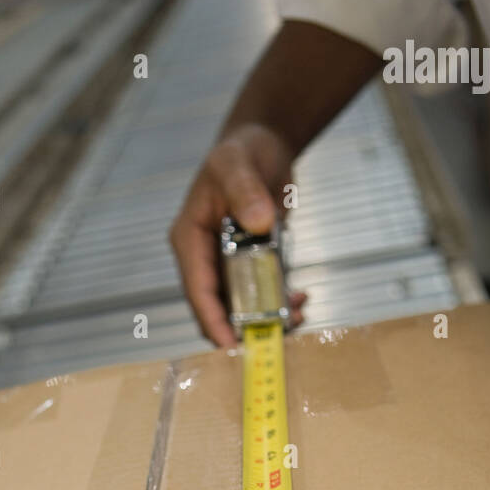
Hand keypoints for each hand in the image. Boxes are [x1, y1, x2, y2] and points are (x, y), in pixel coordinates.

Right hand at [169, 122, 304, 346]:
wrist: (263, 145)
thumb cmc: (242, 150)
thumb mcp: (238, 164)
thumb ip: (245, 190)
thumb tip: (257, 221)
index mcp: (189, 238)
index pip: (197, 289)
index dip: (213, 320)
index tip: (232, 343)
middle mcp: (203, 258)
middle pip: (216, 306)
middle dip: (243, 325)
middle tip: (275, 335)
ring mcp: (225, 263)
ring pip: (239, 305)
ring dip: (265, 316)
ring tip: (296, 314)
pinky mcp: (247, 264)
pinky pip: (259, 292)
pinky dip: (279, 301)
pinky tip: (300, 299)